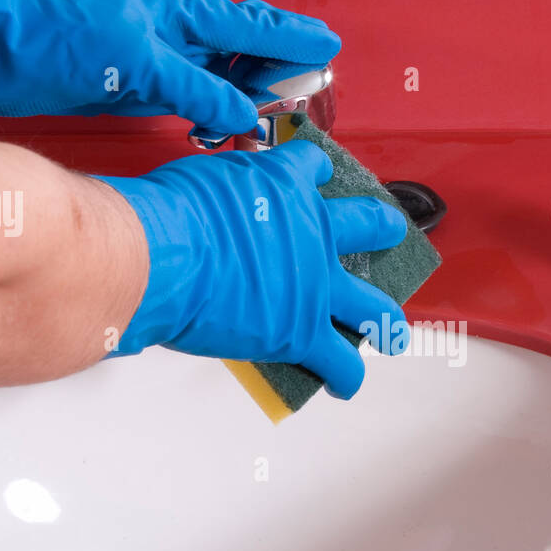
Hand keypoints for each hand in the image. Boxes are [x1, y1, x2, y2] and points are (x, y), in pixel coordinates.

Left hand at [0, 0, 339, 137]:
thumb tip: (242, 112)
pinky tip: (218, 123)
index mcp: (171, 6)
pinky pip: (183, 93)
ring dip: (242, 91)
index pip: (246, 22)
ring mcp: (145, 54)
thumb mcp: (136, 62)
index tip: (325, 46)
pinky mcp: (125, 81)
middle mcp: (163, 26)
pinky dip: (207, 108)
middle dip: (273, 64)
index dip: (289, 37)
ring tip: (273, 108)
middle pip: (234, 46)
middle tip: (308, 84)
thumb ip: (195, 87)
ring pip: (210, 71)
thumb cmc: (48, 33)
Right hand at [98, 142, 408, 398]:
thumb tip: (201, 210)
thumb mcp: (197, 181)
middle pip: (368, 224)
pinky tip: (342, 384)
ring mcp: (316, 284)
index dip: (315, 171)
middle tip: (388, 232)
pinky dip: (346, 376)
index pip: (312, 166)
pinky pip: (340, 362)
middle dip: (381, 228)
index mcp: (283, 184)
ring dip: (384, 320)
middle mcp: (313, 230)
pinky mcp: (303, 332)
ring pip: (371, 305)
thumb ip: (219, 196)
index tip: (317, 174)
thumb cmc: (166, 216)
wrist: (160, 257)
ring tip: (391, 331)